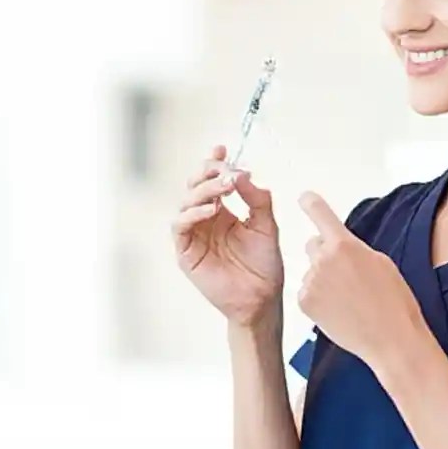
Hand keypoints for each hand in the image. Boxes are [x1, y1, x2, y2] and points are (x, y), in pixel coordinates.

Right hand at [172, 145, 283, 328]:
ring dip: (203, 190)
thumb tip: (242, 174)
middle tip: (225, 170)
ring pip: (186, 201)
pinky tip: (212, 209)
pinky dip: (193, 213)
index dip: (214, 162)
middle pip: (195, 186)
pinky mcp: (186, 252)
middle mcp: (206, 220)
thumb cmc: (265, 266)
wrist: (262, 299)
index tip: (223, 149)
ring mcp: (195, 235)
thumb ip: (257, 199)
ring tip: (224, 189)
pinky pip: (180, 226)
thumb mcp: (266, 226)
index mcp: (223, 212)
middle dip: (208, 173)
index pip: (213, 180)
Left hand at [297, 191, 430, 370]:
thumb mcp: (381, 262)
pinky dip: (318, 298)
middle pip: (313, 245)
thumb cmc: (394, 303)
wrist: (390, 340)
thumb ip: (355, 248)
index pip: (320, 213)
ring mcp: (310, 282)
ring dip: (323, 280)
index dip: (311, 203)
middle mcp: (323, 260)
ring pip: (311, 271)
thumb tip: (343, 247)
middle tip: (346, 275)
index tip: (304, 198)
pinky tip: (338, 309)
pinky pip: (307, 291)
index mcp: (344, 245)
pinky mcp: (304, 302)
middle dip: (325, 254)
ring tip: (348, 299)